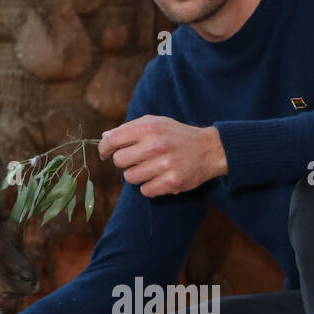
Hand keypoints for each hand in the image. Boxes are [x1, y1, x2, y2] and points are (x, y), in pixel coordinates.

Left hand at [98, 115, 226, 196]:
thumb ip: (130, 129)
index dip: (104, 148)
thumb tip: (105, 138)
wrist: (209, 149)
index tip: (105, 153)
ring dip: (137, 175)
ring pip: (130, 178)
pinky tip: (159, 178)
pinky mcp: (171, 182)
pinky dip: (149, 187)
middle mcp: (155, 145)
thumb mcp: (156, 123)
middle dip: (125, 162)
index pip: (113, 139)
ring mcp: (164, 165)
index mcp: (149, 127)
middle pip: (119, 161)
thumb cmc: (177, 135)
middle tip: (137, 160)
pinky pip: (145, 191)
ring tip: (151, 169)